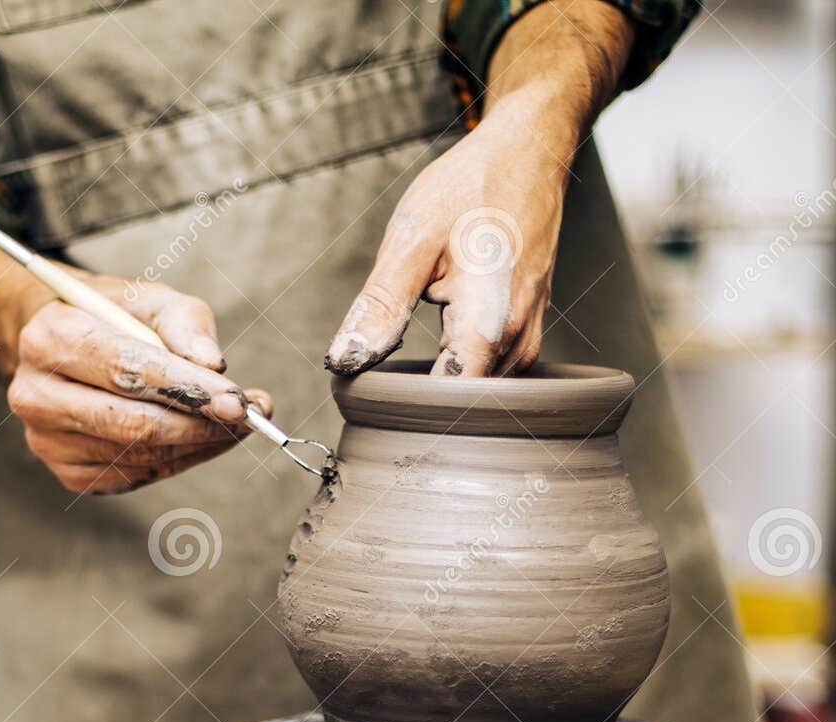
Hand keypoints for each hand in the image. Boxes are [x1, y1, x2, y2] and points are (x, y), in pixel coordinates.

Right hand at [8, 278, 271, 494]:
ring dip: (198, 445)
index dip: (186, 389)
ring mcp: (47, 441)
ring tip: (237, 424)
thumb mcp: (147, 298)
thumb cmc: (110, 318)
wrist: (59, 348)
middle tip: (250, 418)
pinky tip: (201, 440)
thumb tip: (214, 365)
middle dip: (199, 425)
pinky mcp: (67, 473)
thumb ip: (183, 323)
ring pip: (137, 455)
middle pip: (131, 423)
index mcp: (50, 339)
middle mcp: (37, 395)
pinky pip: (135, 476)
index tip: (237, 400)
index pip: (125, 370)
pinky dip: (178, 461)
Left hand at [326, 1, 634, 377]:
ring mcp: (527, 337)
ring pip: (481, 398)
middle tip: (378, 402)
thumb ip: (380, 306)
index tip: (375, 411)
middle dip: (421, 411)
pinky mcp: (524, 330)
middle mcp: (518, 339)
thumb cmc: (474, 184)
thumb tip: (344, 361)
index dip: (409, 417)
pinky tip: (431, 365)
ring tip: (401, 385)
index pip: (450, 409)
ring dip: (441, 397)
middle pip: (466, 411)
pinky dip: (459, 377)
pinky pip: (492, 376)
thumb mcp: (412, 239)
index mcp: (490, 323)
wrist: (530, 150)